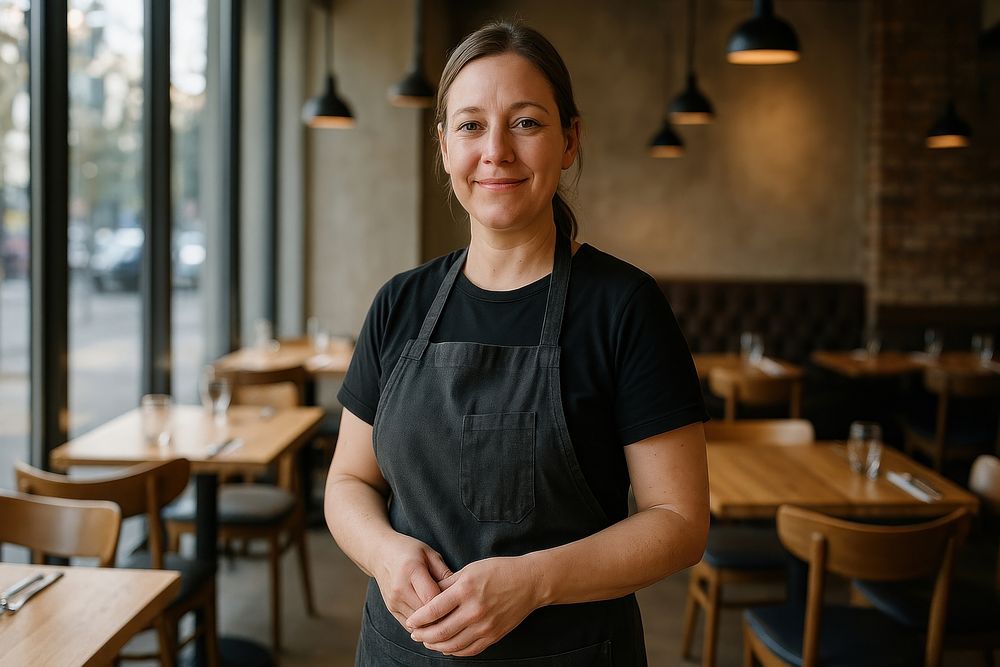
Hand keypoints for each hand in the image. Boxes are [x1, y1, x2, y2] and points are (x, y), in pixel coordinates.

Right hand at [372, 534, 452, 628]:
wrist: (380, 553)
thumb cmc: (409, 551)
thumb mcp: (430, 554)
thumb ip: (444, 573)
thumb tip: (461, 593)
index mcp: (412, 571)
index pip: (433, 598)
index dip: (449, 604)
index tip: (462, 604)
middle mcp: (400, 588)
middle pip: (426, 614)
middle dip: (444, 618)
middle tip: (460, 617)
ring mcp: (394, 601)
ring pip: (419, 624)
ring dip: (434, 626)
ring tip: (450, 621)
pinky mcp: (391, 609)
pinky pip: (410, 626)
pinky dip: (423, 627)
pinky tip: (435, 623)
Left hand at [406, 556, 541, 656]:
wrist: (529, 582)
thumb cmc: (498, 571)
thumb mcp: (470, 569)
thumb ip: (447, 583)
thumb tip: (427, 595)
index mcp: (465, 590)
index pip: (433, 610)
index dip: (418, 619)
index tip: (410, 621)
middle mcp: (474, 610)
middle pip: (440, 631)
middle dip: (423, 635)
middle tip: (414, 634)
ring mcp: (485, 626)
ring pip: (453, 644)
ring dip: (436, 645)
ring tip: (427, 641)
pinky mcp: (493, 635)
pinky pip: (469, 650)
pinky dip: (454, 651)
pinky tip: (446, 646)